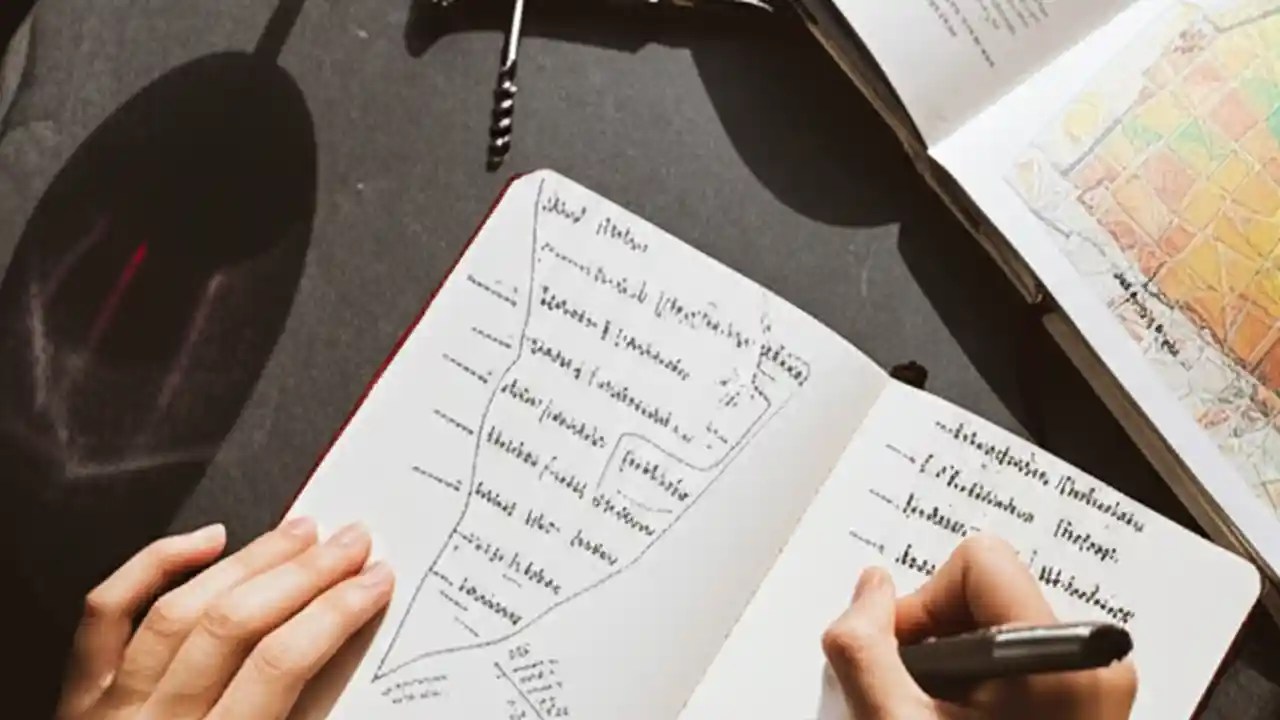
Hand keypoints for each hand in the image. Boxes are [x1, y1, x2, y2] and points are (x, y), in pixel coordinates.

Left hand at [55, 518, 393, 719]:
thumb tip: (359, 680)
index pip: (282, 664)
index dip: (336, 613)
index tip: (376, 581)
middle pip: (236, 625)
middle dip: (305, 574)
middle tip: (352, 541)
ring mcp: (110, 707)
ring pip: (182, 609)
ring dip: (250, 561)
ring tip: (301, 534)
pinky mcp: (77, 695)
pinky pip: (106, 614)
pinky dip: (153, 567)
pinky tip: (206, 540)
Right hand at [822, 534, 1136, 719]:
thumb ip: (863, 647)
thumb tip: (869, 589)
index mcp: (1058, 658)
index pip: (978, 561)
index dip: (923, 606)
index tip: (908, 663)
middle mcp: (1093, 664)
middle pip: (986, 590)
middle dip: (938, 640)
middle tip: (924, 702)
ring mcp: (1096, 685)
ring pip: (998, 622)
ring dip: (956, 665)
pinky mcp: (1090, 701)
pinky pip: (1019, 655)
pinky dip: (981, 682)